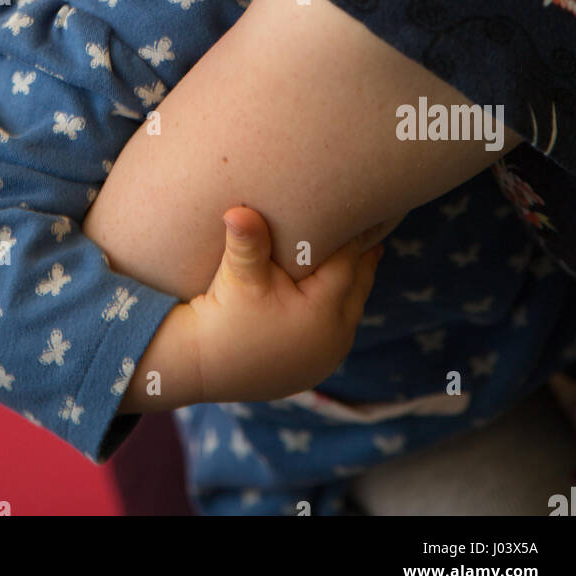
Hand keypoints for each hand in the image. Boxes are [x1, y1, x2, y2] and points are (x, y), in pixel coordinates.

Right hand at [186, 206, 383, 404]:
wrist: (205, 368)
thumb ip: (247, 242)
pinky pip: (341, 326)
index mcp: (323, 311)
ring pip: (353, 305)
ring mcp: (329, 355)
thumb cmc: (224, 318)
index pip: (349, 260)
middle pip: (360, 283)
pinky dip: (341, 303)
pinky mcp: (318, 365)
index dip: (353, 233)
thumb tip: (238, 211)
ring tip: (361, 250)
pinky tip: (333, 287)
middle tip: (370, 221)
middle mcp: (335, 336)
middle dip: (362, 254)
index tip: (355, 206)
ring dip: (354, 279)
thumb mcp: (237, 277)